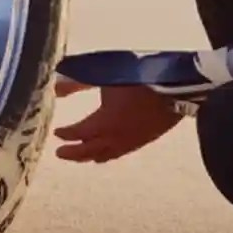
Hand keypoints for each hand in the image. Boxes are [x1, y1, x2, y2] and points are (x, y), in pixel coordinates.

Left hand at [52, 77, 182, 163]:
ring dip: (89, 156)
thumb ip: (77, 82)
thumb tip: (55, 88)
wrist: (176, 87)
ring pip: (105, 155)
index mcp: (104, 123)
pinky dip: (107, 155)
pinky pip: (120, 153)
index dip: (66, 134)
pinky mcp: (144, 140)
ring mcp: (131, 141)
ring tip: (81, 157)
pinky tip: (107, 153)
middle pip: (89, 151)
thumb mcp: (104, 75)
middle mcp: (115, 138)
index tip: (57, 132)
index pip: (78, 133)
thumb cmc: (139, 78)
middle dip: (73, 153)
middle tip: (60, 153)